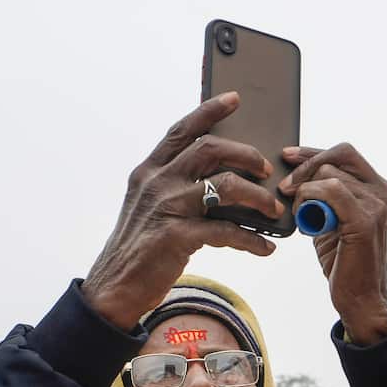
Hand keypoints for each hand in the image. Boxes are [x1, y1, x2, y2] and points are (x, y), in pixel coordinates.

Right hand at [82, 95, 280, 328]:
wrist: (114, 288)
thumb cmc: (140, 248)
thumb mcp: (150, 207)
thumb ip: (176, 188)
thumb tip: (224, 182)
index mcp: (149, 171)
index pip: (182, 130)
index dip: (210, 111)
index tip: (234, 98)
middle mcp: (156, 182)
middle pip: (210, 149)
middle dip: (245, 154)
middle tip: (265, 168)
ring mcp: (166, 207)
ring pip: (225, 186)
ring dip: (257, 196)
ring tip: (272, 209)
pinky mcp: (176, 236)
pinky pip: (226, 231)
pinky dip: (251, 240)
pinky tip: (264, 248)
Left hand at [280, 143, 386, 343]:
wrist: (360, 299)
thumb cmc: (345, 263)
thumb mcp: (333, 221)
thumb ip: (324, 197)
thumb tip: (297, 177)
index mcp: (381, 189)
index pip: (346, 154)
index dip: (314, 151)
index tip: (288, 156)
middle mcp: (384, 192)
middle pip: (338, 156)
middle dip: (305, 167)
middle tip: (285, 188)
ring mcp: (378, 204)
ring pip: (330, 174)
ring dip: (305, 191)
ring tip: (299, 215)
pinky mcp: (366, 219)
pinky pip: (330, 190)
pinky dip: (310, 198)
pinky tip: (305, 217)